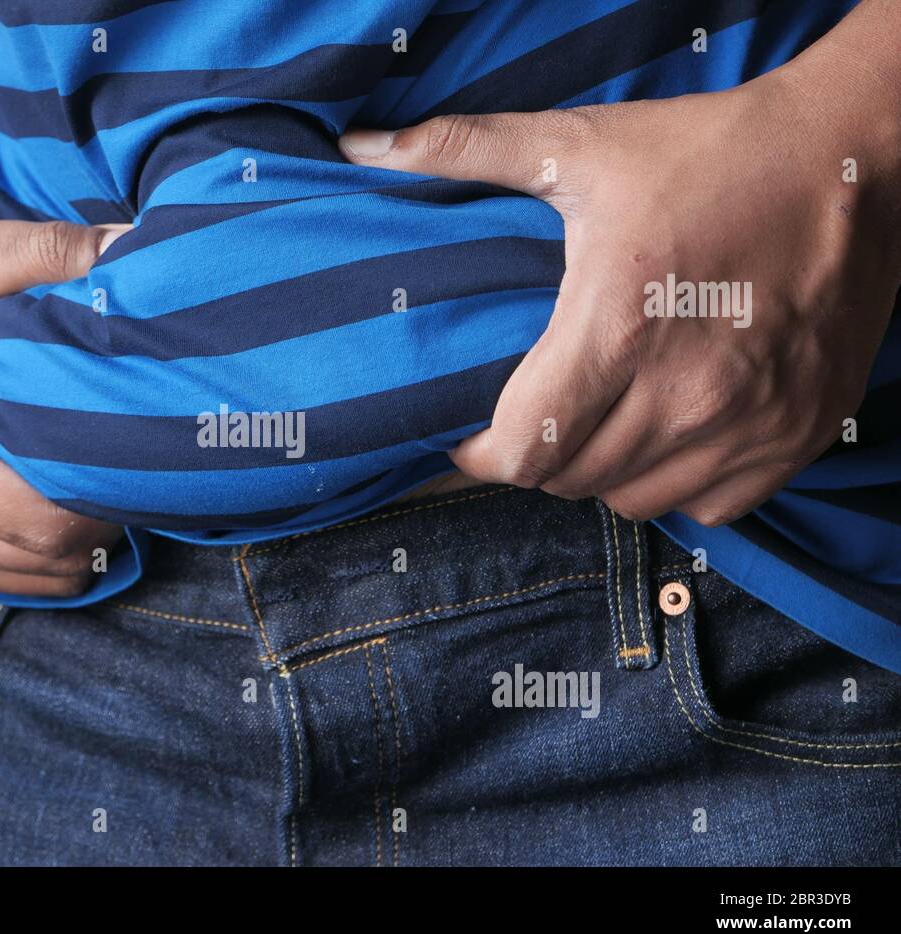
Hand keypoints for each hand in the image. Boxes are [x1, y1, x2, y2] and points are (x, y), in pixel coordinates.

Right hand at [0, 217, 129, 593]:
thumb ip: (45, 251)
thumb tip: (129, 244)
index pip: (52, 524)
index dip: (111, 496)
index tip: (141, 450)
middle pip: (54, 559)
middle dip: (108, 517)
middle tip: (136, 459)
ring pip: (41, 578)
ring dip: (84, 538)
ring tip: (99, 471)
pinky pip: (15, 578)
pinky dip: (51, 549)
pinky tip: (61, 491)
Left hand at [341, 69, 900, 525]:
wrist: (859, 155)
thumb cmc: (712, 154)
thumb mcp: (582, 147)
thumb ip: (465, 150)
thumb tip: (362, 147)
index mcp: (617, 327)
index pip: (522, 450)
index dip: (481, 454)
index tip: (469, 435)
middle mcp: (684, 393)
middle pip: (570, 480)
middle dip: (534, 456)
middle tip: (533, 415)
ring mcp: (748, 423)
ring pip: (633, 500)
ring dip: (599, 473)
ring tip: (597, 422)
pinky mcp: (797, 434)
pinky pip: (709, 506)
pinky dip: (676, 484)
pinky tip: (668, 433)